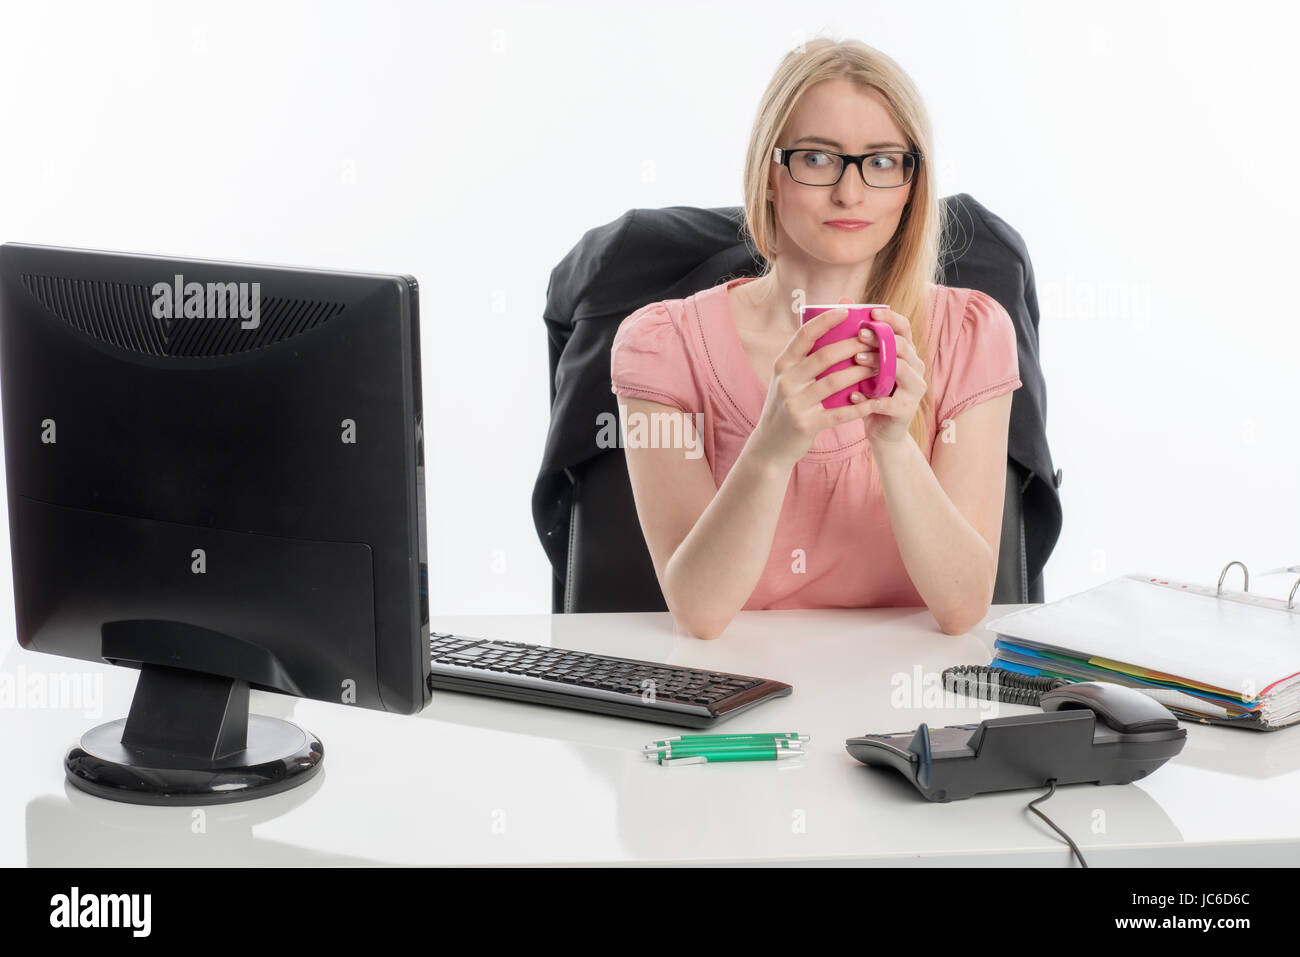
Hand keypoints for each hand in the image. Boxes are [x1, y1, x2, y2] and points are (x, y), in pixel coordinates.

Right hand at [747, 298, 886, 469]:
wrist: (769, 445)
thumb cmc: (786, 404)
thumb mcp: (788, 378)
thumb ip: (806, 355)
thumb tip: (832, 321)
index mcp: (782, 364)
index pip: (804, 335)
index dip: (826, 321)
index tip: (848, 310)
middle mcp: (785, 381)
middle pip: (824, 356)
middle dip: (853, 345)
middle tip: (875, 339)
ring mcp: (794, 404)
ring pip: (834, 382)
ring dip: (860, 372)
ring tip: (879, 366)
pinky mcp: (805, 425)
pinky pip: (838, 413)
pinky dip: (858, 406)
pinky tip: (874, 401)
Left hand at [852, 305, 923, 448]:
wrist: (881, 431)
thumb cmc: (870, 393)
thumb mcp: (864, 364)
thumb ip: (857, 338)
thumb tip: (841, 300)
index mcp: (906, 353)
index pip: (904, 328)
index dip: (890, 318)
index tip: (870, 312)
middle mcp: (916, 367)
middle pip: (903, 346)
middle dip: (881, 338)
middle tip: (859, 333)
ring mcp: (914, 389)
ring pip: (901, 369)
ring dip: (878, 363)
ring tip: (856, 360)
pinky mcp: (906, 410)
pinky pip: (889, 401)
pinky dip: (870, 398)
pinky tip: (853, 396)